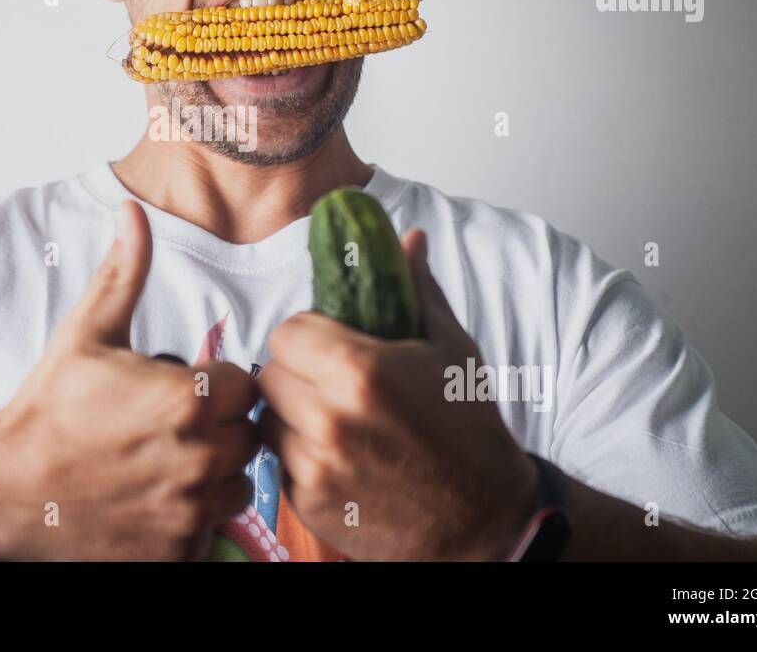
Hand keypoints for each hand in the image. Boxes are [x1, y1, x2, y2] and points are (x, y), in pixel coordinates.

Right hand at [0, 200, 259, 560]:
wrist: (4, 491)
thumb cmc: (47, 409)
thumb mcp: (87, 333)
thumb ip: (124, 272)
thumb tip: (134, 211)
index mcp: (190, 398)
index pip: (247, 384)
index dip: (216, 384)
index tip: (180, 389)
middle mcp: (200, 456)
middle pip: (249, 435)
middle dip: (219, 427)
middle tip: (170, 426)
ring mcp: (191, 510)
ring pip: (238, 484)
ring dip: (213, 473)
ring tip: (163, 462)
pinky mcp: (179, 551)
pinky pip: (213, 530)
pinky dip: (191, 517)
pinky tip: (150, 499)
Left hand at [256, 228, 537, 559]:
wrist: (487, 521)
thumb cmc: (471, 430)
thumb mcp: (451, 349)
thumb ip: (417, 288)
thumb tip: (408, 235)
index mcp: (361, 370)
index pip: (287, 331)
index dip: (308, 334)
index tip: (331, 344)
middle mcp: (329, 418)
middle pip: (271, 373)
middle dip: (297, 373)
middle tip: (333, 382)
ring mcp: (315, 465)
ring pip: (269, 418)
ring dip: (292, 414)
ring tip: (337, 419)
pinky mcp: (309, 503)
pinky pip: (279, 462)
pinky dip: (300, 455)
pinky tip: (341, 456)